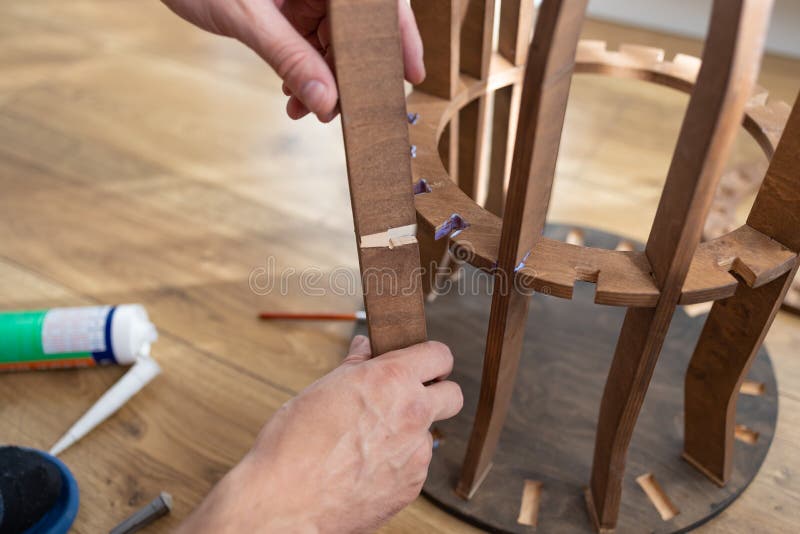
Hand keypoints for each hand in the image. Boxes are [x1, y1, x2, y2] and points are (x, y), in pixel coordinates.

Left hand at [161, 0, 424, 121]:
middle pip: (358, 31)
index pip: (378, 7)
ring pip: (334, 42)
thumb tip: (327, 103)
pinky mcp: (289, 5)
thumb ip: (289, 58)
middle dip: (348, 75)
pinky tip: (291, 96)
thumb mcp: (248, 16)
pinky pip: (309, 43)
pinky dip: (303, 71)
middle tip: (338, 111)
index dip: (401, 41)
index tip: (413, 78)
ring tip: (304, 111)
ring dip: (323, 81)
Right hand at [177, 336, 462, 532]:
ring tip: (369, 440)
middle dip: (436, 393)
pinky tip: (365, 465)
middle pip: (454, 395)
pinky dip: (397, 463)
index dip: (430, 358)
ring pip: (429, 433)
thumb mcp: (324, 387)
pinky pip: (414, 466)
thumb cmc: (295, 441)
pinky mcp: (412, 486)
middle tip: (406, 397)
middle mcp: (414, 414)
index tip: (418, 363)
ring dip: (410, 432)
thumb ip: (356, 364)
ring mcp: (417, 453)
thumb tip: (367, 348)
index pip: (440, 355)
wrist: (286, 500)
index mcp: (393, 380)